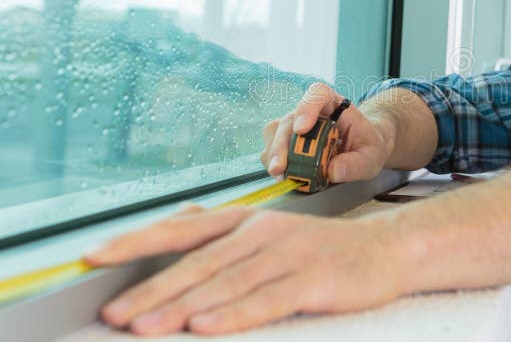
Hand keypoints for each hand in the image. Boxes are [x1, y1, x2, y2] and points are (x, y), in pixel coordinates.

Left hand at [85, 206, 410, 335]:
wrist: (385, 250)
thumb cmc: (322, 248)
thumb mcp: (270, 231)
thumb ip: (223, 228)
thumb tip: (180, 215)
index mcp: (247, 222)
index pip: (182, 229)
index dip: (137, 241)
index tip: (92, 256)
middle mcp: (262, 232)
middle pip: (198, 262)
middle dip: (152, 288)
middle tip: (113, 312)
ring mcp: (289, 253)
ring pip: (227, 282)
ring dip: (182, 306)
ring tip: (145, 327)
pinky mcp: (314, 278)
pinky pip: (267, 299)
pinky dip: (235, 313)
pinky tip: (207, 325)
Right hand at [260, 82, 392, 182]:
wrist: (361, 150)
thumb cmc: (366, 146)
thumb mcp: (371, 157)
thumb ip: (356, 164)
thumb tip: (334, 171)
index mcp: (333, 103)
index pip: (317, 94)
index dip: (307, 107)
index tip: (302, 129)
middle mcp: (311, 111)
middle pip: (290, 118)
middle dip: (281, 143)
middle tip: (281, 166)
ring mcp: (296, 125)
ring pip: (275, 131)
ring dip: (273, 153)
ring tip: (281, 173)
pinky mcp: (287, 142)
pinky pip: (272, 148)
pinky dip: (274, 162)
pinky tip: (284, 175)